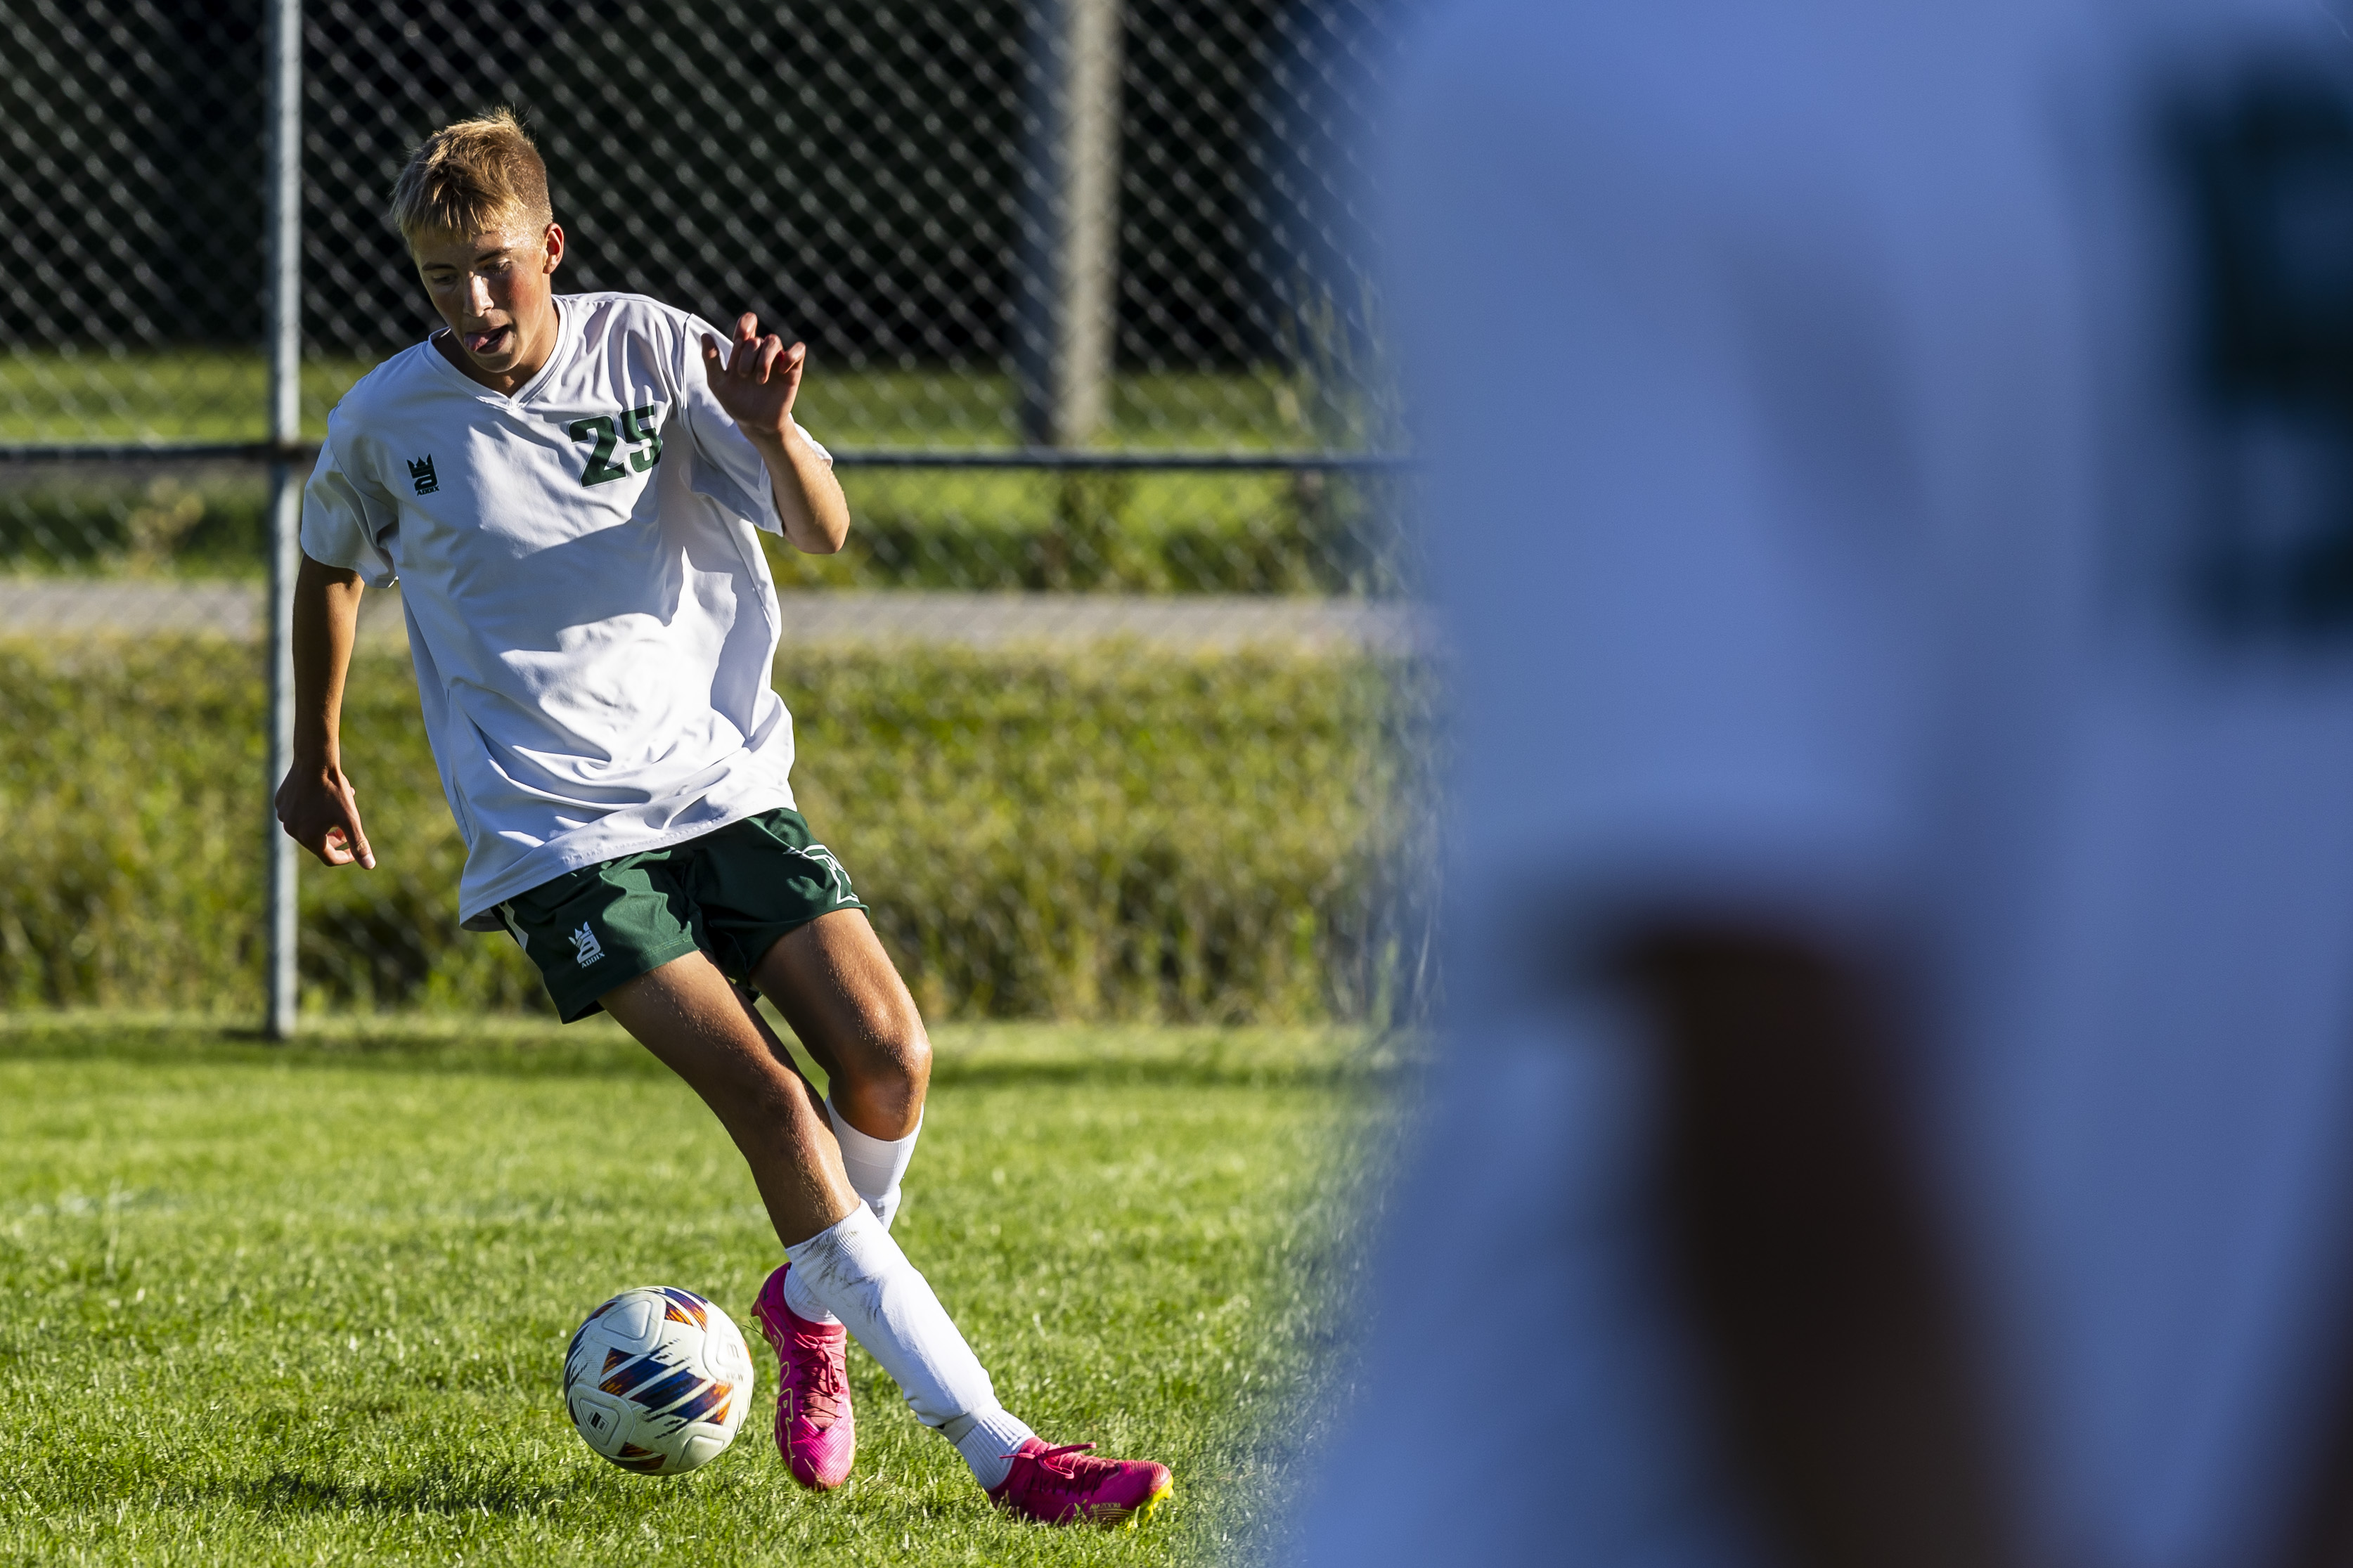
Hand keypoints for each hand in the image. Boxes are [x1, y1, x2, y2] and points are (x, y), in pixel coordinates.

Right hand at [275, 760, 375, 869]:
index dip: (345, 857)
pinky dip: (311, 812)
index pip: (329, 858)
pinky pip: (297, 813)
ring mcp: (283, 815)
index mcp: (309, 837)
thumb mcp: (350, 818)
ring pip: (307, 827)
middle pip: (317, 843)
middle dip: (334, 838)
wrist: (315, 761)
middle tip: (346, 831)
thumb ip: (359, 843)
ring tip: (337, 810)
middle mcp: (292, 829)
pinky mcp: (281, 802)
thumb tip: (369, 866)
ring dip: (324, 824)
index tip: (354, 851)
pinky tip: (321, 799)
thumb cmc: (335, 790)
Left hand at [701, 312, 805, 448]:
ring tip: (760, 380)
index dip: (745, 325)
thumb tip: (705, 335)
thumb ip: (711, 359)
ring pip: (774, 341)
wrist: (756, 424)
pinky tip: (782, 370)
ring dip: (765, 358)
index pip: (746, 325)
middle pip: (756, 339)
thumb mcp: (718, 383)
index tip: (739, 341)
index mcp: (742, 351)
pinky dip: (792, 355)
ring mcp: (777, 360)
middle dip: (747, 357)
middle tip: (744, 376)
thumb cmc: (736, 403)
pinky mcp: (792, 370)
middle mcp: (760, 352)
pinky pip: (798, 350)